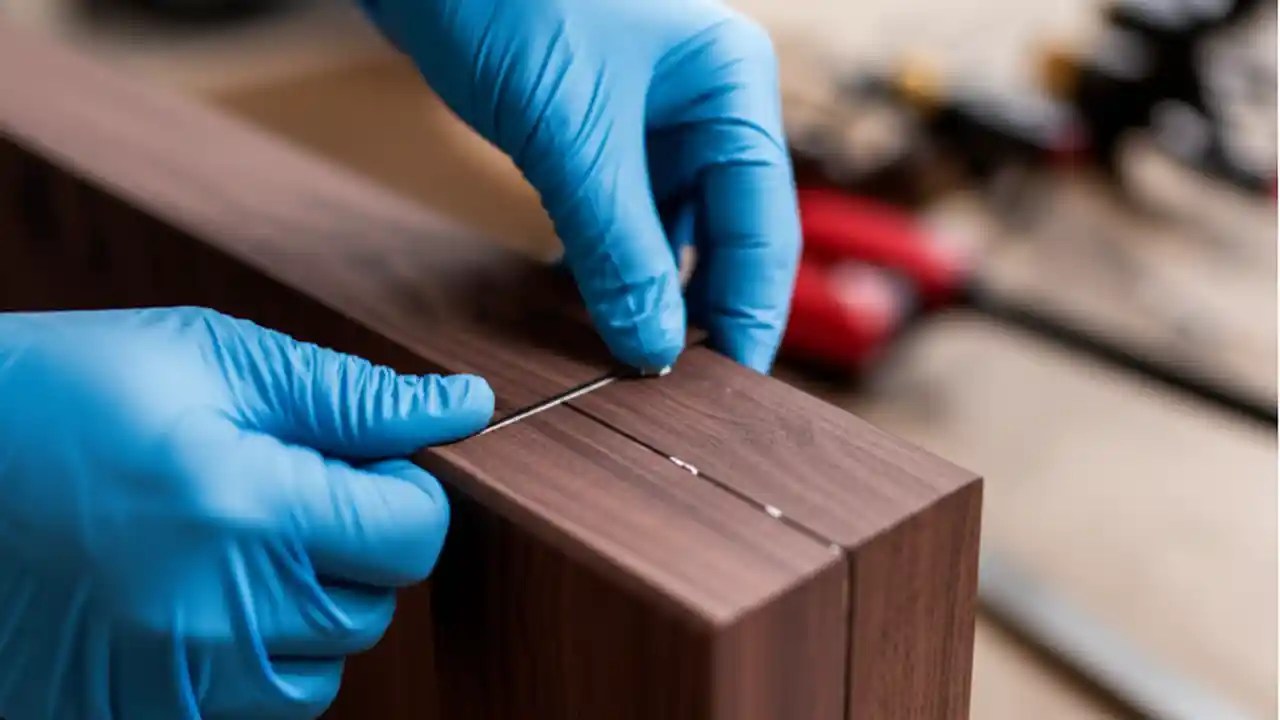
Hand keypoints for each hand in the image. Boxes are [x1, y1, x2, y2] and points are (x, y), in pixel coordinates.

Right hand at [0, 308, 492, 719]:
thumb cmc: (69, 391)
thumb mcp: (218, 361)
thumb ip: (353, 397)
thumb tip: (466, 407)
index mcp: (245, 510)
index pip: (412, 535)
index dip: (403, 491)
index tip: (360, 466)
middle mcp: (216, 615)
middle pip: (374, 605)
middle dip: (357, 547)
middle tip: (285, 493)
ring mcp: (169, 681)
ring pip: (322, 669)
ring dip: (309, 609)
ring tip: (238, 546)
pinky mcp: (135, 714)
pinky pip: (250, 708)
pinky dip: (252, 657)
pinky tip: (201, 595)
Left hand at [361, 0, 801, 371]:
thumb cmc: (505, 5)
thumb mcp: (570, 140)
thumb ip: (618, 250)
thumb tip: (654, 349)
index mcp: (732, 86)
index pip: (762, 224)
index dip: (750, 313)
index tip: (732, 389)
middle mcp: (707, 103)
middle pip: (727, 232)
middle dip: (704, 309)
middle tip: (682, 391)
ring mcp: (654, 118)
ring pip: (674, 230)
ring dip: (653, 291)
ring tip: (636, 360)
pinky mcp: (602, 133)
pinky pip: (624, 216)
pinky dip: (610, 263)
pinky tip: (592, 306)